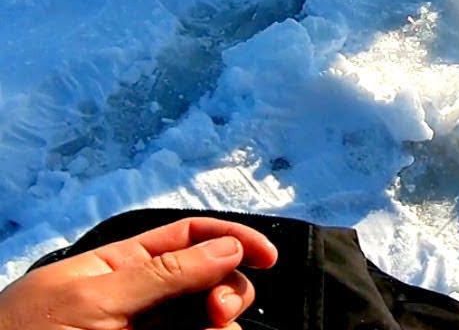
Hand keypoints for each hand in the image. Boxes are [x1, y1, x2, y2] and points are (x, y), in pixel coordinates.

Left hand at [0, 217, 277, 329]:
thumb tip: (227, 247)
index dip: (233, 239)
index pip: (190, 237)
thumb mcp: (92, 298)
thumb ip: (162, 272)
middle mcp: (140, 300)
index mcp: (121, 267)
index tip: (268, 258)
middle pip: (210, 280)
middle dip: (228, 290)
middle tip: (218, 314)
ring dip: (220, 327)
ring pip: (209, 323)